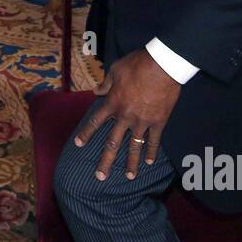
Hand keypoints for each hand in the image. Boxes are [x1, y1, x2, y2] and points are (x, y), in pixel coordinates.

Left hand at [75, 49, 181, 180]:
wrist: (162, 65)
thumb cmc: (137, 64)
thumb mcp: (116, 69)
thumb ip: (106, 83)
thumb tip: (97, 91)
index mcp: (113, 103)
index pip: (96, 122)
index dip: (86, 134)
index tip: (79, 145)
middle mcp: (125, 116)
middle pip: (113, 143)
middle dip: (106, 161)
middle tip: (100, 177)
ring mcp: (142, 121)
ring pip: (134, 146)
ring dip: (131, 163)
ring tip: (129, 177)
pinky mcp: (159, 121)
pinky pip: (154, 140)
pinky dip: (152, 151)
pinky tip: (150, 162)